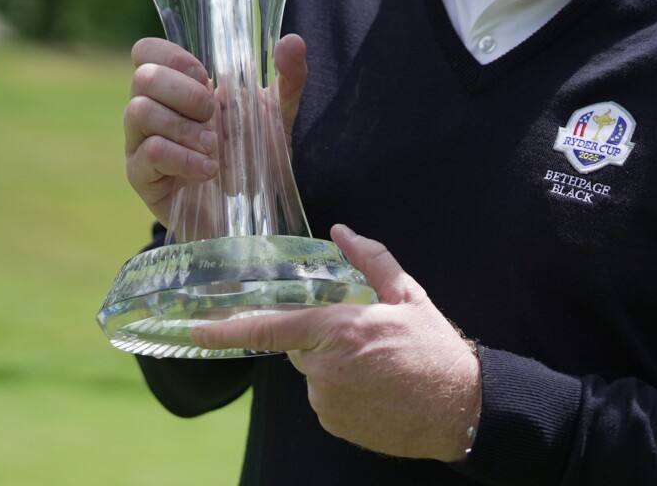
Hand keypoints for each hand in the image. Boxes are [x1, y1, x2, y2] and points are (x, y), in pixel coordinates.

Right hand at [123, 33, 307, 226]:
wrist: (249, 215)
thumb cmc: (254, 157)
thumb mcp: (279, 115)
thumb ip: (289, 77)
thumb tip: (292, 40)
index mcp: (177, 87)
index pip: (147, 51)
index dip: (173, 57)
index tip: (207, 78)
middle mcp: (152, 109)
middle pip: (143, 77)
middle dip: (185, 93)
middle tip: (214, 116)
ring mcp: (142, 143)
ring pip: (139, 112)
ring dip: (184, 128)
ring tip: (215, 148)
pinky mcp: (141, 177)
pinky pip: (149, 154)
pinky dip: (183, 159)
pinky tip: (208, 171)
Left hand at [186, 224, 481, 461]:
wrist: (459, 411)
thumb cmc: (436, 351)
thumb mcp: (409, 295)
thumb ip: (370, 260)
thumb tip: (341, 232)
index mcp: (342, 330)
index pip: (272, 328)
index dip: (229, 329)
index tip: (197, 329)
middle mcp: (327, 369)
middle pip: (299, 344)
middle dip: (320, 335)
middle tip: (364, 335)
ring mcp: (329, 401)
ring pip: (311, 371)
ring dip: (332, 363)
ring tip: (377, 365)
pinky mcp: (334, 424)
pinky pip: (324, 397)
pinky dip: (341, 388)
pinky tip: (375, 386)